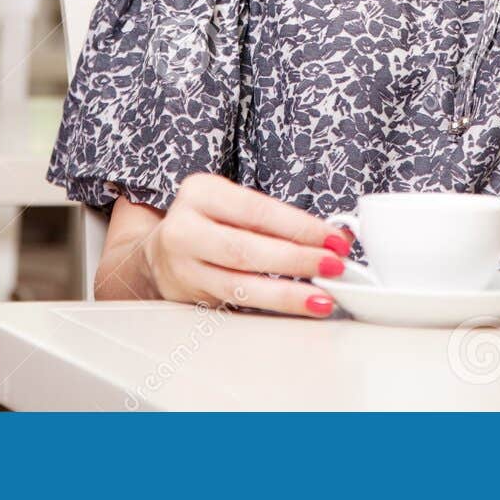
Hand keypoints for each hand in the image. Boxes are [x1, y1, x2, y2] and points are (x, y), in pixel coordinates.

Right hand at [138, 173, 351, 316]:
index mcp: (201, 192)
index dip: (300, 227)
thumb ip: (282, 221)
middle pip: (247, 248)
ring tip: (321, 298)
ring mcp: (182, 266)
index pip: (258, 211)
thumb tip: (338, 237)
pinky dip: (270, 307)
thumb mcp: (237, 206)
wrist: (160, 253)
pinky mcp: (186, 297)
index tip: (335, 240)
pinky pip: (234, 304)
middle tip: (333, 267)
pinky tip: (295, 307)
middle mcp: (185, 227)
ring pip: (239, 284)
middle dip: (297, 260)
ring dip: (288, 293)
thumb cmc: (210, 224)